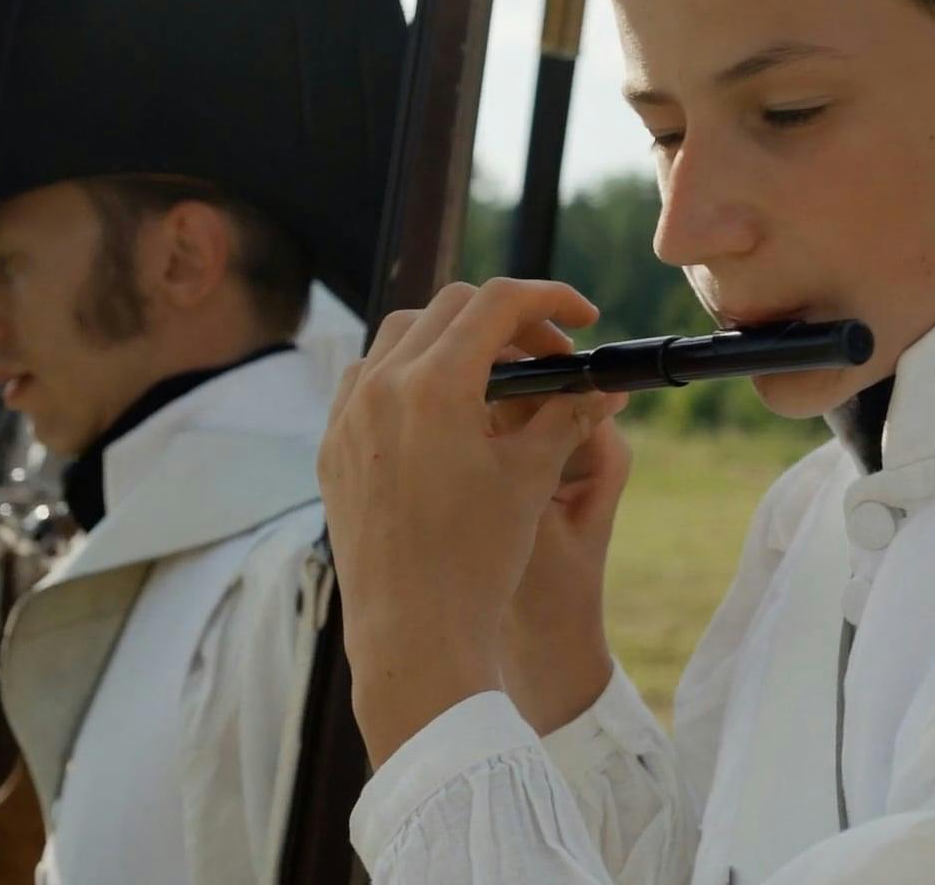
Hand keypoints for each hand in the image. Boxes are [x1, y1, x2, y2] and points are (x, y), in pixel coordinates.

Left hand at [318, 279, 627, 765]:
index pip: (498, 304)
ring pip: (401, 335)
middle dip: (508, 321)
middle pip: (451, 308)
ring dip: (453, 339)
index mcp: (434, 384)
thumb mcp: (532, 476)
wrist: (413, 634)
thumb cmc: (480, 559)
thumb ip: (567, 414)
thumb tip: (602, 385)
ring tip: (498, 377)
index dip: (550, 300)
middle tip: (549, 355)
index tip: (582, 319)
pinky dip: (410, 373)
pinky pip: (368, 380)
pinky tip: (445, 410)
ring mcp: (348, 415)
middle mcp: (381, 386)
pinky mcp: (332, 447)